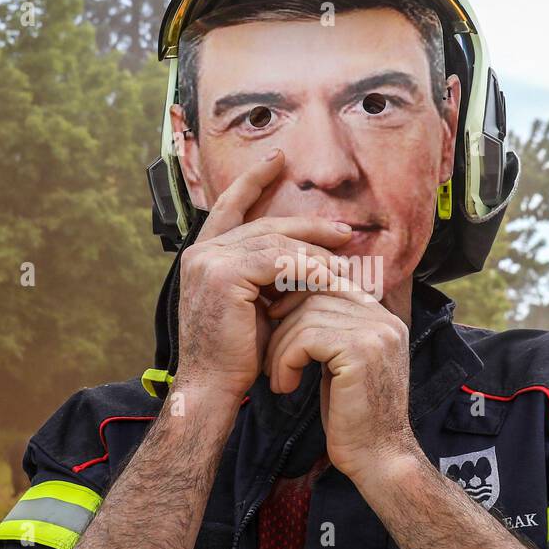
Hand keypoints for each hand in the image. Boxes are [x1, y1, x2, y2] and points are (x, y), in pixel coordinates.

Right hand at [174, 149, 350, 400]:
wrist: (213, 388)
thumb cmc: (236, 356)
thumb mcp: (255, 306)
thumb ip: (270, 276)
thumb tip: (311, 261)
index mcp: (204, 255)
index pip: (230, 206)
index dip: (253, 181)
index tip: (277, 160)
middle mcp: (201, 252)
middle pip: (265, 225)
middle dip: (308, 227)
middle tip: (344, 231)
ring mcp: (209, 260)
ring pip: (276, 242)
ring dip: (316, 253)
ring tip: (346, 263)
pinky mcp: (225, 274)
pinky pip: (280, 262)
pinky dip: (311, 270)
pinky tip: (333, 279)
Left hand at [264, 273, 418, 482]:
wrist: (377, 458)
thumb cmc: (353, 418)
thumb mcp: (342, 365)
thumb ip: (331, 333)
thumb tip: (295, 303)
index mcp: (383, 318)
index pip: (332, 284)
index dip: (297, 299)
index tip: (274, 322)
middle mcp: (384, 319)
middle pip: (316, 294)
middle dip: (283, 324)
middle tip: (271, 359)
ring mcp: (376, 333)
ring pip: (306, 316)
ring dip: (280, 348)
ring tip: (277, 378)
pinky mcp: (360, 352)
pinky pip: (306, 338)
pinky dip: (286, 360)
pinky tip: (284, 386)